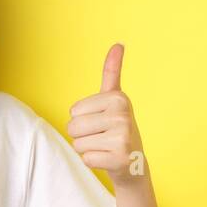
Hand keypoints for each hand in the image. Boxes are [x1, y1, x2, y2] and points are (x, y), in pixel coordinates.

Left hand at [67, 43, 146, 187]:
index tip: (102, 122)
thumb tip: (118, 43)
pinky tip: (108, 159)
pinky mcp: (119, 159)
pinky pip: (86, 158)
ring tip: (105, 147)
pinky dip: (93, 162)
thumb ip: (112, 72)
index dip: (82, 119)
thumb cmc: (118, 129)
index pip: (73, 111)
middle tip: (102, 137)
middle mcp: (123, 115)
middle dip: (82, 135)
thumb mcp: (115, 99)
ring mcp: (123, 138)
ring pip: (77, 144)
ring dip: (87, 148)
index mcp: (119, 98)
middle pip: (73, 127)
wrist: (134, 163)